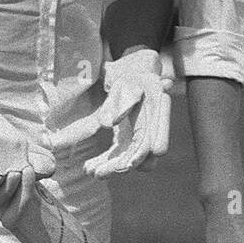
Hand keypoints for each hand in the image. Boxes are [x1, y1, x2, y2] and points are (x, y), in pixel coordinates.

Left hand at [49, 49, 170, 177]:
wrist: (133, 68)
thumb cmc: (130, 73)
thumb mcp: (126, 82)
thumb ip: (119, 102)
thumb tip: (107, 123)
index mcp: (155, 115)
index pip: (150, 143)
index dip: (138, 157)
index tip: (123, 167)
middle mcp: (151, 128)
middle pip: (139, 157)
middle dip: (119, 167)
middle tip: (97, 173)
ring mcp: (139, 135)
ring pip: (127, 159)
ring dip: (111, 168)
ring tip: (89, 170)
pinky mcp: (128, 138)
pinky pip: (118, 155)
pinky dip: (106, 161)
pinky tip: (88, 166)